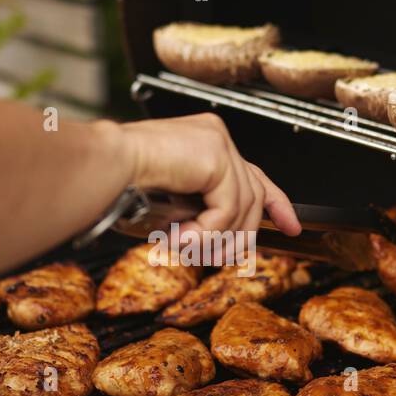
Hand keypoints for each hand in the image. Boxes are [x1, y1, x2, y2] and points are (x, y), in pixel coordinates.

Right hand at [111, 112, 301, 242]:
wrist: (104, 167)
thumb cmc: (120, 184)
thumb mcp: (172, 203)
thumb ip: (201, 214)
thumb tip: (223, 245)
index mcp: (206, 142)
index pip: (254, 174)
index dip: (277, 204)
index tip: (290, 227)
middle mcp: (216, 137)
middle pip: (254, 193)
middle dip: (245, 234)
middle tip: (222, 259)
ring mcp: (218, 143)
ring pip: (243, 207)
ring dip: (214, 238)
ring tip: (185, 247)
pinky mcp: (216, 156)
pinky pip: (228, 209)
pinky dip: (207, 231)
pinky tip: (183, 236)